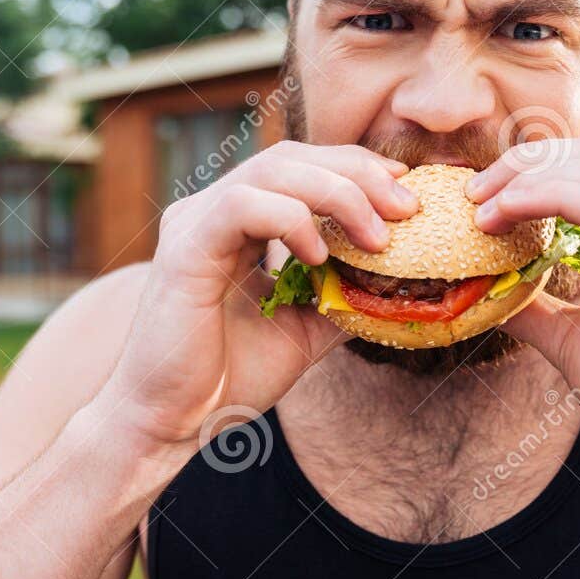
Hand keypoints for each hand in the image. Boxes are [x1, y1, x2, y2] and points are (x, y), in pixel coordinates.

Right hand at [111, 141, 418, 448]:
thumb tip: (397, 281)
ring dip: (337, 193)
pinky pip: (243, 205)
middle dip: (358, 174)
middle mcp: (212, 211)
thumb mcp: (304, 329)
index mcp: (237, 222)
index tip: (404, 191)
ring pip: (272, 169)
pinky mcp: (185, 247)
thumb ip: (339, 296)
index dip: (355, 168)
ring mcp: (195, 223)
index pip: (300, 166)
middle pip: (292, 156)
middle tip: (406, 208)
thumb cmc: (229, 377)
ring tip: (376, 237)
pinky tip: (319, 256)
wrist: (173, 422)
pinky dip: (291, 220)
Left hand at [467, 136, 579, 481]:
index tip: (485, 196)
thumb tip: (483, 296)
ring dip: (533, 175)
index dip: (538, 167)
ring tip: (484, 203)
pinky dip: (552, 198)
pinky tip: (509, 215)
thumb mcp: (573, 342)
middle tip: (474, 192)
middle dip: (528, 161)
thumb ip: (535, 312)